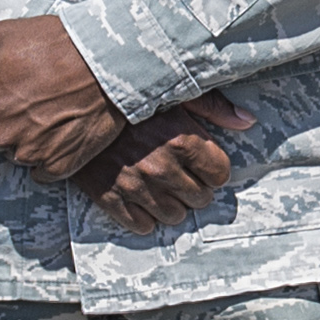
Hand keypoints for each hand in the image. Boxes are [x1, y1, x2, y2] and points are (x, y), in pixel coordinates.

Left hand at [0, 14, 124, 183]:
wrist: (108, 61)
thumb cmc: (54, 43)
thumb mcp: (1, 37)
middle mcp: (3, 132)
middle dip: (1, 126)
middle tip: (26, 103)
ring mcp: (32, 152)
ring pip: (16, 155)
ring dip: (25, 141)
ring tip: (47, 115)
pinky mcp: (60, 164)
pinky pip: (42, 172)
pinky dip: (48, 157)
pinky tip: (61, 133)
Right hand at [72, 100, 251, 232]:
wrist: (71, 106)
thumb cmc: (129, 99)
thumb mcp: (173, 93)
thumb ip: (214, 107)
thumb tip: (247, 121)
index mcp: (182, 139)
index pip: (220, 174)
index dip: (212, 168)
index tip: (201, 162)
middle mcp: (162, 166)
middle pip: (200, 198)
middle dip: (195, 187)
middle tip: (180, 174)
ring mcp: (135, 185)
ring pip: (174, 216)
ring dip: (173, 204)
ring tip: (161, 185)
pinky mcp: (110, 197)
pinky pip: (141, 225)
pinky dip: (145, 216)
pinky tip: (141, 197)